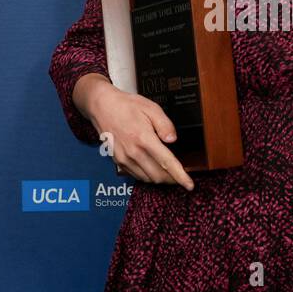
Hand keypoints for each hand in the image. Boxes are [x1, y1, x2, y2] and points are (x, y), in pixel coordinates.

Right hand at [74, 74, 194, 189]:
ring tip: (168, 171)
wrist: (102, 107)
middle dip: (172, 179)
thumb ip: (165, 124)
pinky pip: (137, 176)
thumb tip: (173, 140)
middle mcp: (133, 152)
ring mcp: (124, 159)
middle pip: (158, 176)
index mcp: (144, 138)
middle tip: (181, 174)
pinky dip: (148, 176)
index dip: (180, 176)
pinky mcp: (118, 162)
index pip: (167, 163)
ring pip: (148, 179)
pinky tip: (153, 167)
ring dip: (160, 179)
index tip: (190, 185)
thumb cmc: (127, 106)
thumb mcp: (151, 108)